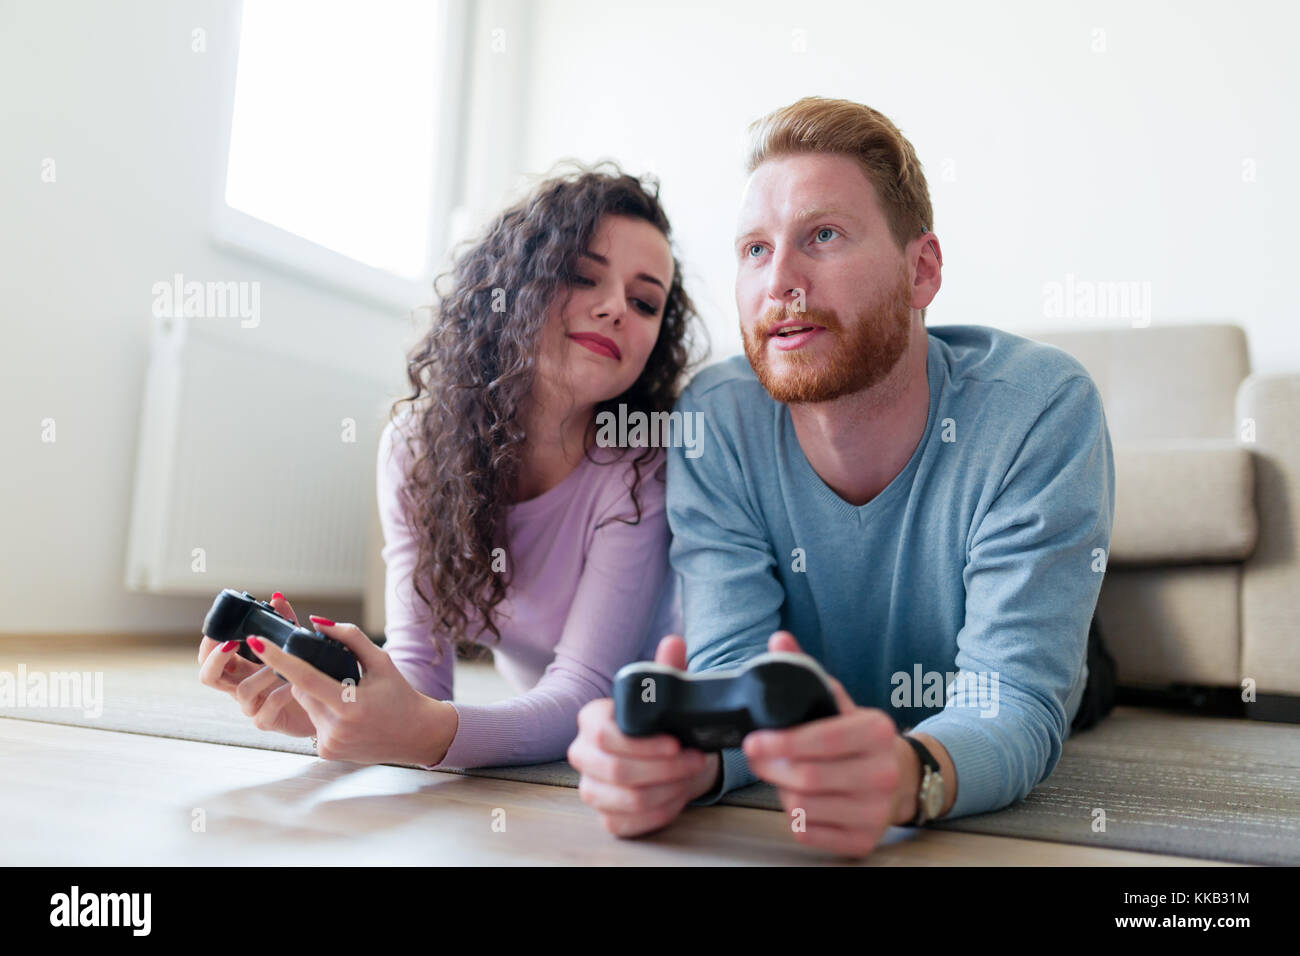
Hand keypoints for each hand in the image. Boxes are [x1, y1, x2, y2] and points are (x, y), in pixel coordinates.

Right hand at [197, 593, 314, 736]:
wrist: (325, 707)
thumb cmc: (304, 674)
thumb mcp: (293, 646)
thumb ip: (284, 624)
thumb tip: (278, 597)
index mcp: (242, 667)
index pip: (210, 655)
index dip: (210, 642)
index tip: (223, 626)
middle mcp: (241, 686)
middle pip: (208, 675)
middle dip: (217, 657)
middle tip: (234, 642)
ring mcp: (251, 706)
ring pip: (241, 690)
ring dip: (262, 673)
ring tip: (281, 665)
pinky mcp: (267, 721)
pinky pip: (265, 709)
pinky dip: (280, 694)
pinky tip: (295, 685)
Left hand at [242, 613, 454, 765]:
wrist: (416, 735)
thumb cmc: (400, 695)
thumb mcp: (382, 661)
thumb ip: (350, 637)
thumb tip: (317, 622)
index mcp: (350, 705)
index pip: (304, 678)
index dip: (278, 659)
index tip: (256, 642)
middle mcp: (336, 729)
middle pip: (301, 690)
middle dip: (309, 677)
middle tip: (337, 674)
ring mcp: (329, 744)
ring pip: (305, 706)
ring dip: (315, 695)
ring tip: (348, 698)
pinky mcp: (326, 753)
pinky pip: (312, 722)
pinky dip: (323, 713)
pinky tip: (348, 717)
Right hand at [568, 635, 719, 837]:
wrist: (670, 759)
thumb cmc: (664, 724)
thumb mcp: (668, 695)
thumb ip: (669, 670)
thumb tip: (673, 642)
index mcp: (591, 720)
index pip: (603, 736)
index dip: (642, 744)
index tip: (676, 743)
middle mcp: (583, 755)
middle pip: (615, 770)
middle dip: (663, 768)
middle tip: (695, 759)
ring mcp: (592, 789)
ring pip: (626, 799)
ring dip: (667, 789)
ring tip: (690, 775)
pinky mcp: (606, 817)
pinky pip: (632, 822)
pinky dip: (662, 811)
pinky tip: (678, 796)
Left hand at [742, 631, 900, 857]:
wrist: (898, 777)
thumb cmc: (855, 737)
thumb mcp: (837, 701)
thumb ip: (805, 672)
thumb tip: (779, 640)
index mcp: (877, 731)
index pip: (824, 739)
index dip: (783, 742)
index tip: (752, 740)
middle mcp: (884, 772)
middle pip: (809, 778)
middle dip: (771, 767)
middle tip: (755, 756)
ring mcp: (876, 811)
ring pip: (804, 807)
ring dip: (781, 790)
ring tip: (781, 775)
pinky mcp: (864, 841)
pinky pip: (809, 833)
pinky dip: (793, 817)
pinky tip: (798, 799)